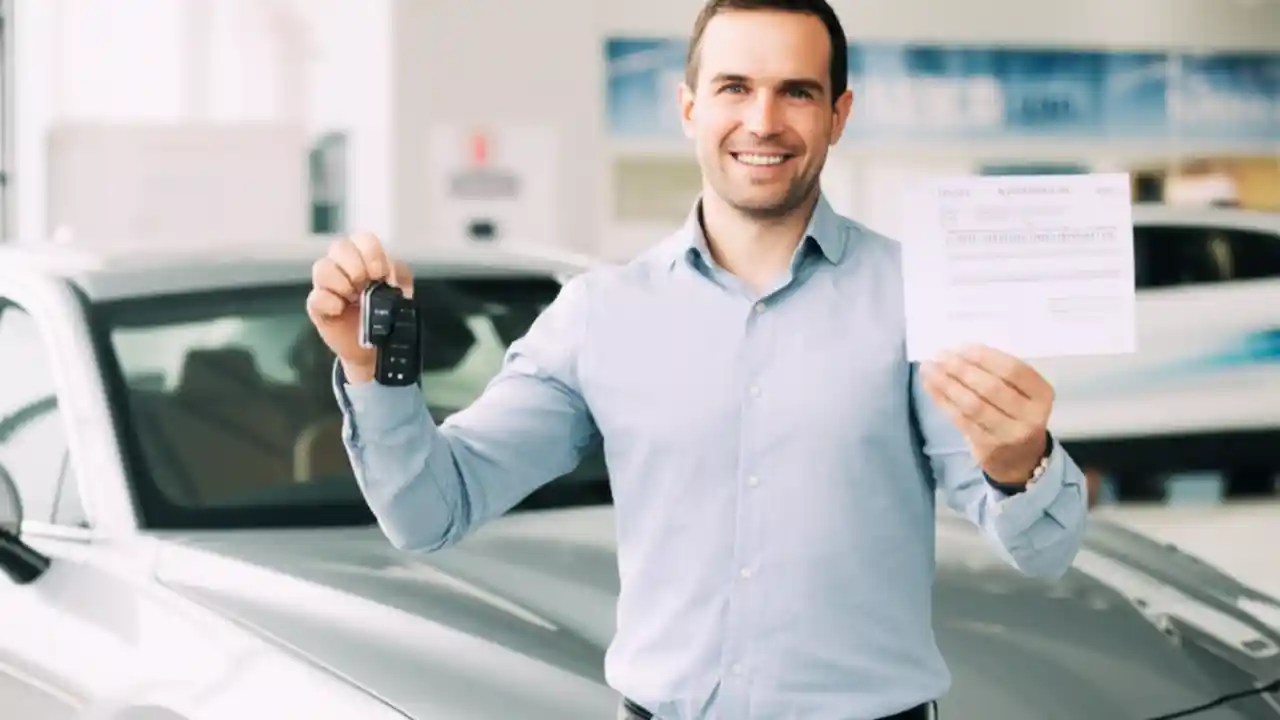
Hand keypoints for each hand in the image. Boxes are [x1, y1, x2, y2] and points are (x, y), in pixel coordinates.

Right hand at [306, 232, 413, 383]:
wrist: (375, 349)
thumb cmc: (385, 316)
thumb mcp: (401, 294)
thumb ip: (400, 277)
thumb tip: (391, 270)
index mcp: (364, 259)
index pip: (362, 239)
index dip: (370, 252)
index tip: (380, 274)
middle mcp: (343, 267)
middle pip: (339, 246)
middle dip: (355, 266)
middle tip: (365, 286)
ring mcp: (327, 285)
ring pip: (322, 267)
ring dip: (341, 282)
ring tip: (353, 299)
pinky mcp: (317, 306)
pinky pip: (315, 296)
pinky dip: (329, 302)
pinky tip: (340, 310)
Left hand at [921, 344, 1052, 484]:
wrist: (1021, 460)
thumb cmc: (1016, 414)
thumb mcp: (1021, 393)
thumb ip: (999, 373)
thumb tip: (959, 351)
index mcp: (1042, 395)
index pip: (1014, 370)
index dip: (985, 357)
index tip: (961, 347)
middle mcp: (1030, 416)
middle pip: (991, 387)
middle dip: (961, 368)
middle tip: (940, 355)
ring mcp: (1009, 434)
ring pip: (973, 405)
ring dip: (947, 383)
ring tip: (929, 368)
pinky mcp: (988, 447)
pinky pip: (961, 420)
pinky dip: (943, 400)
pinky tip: (931, 386)